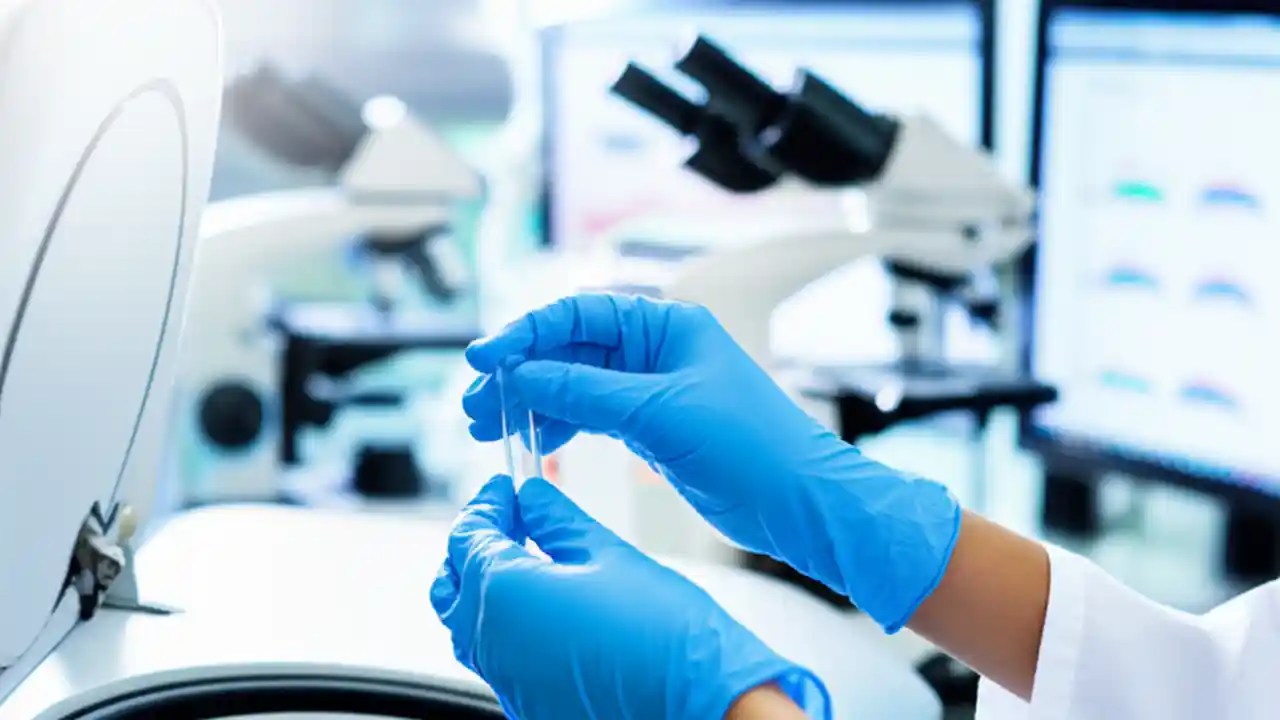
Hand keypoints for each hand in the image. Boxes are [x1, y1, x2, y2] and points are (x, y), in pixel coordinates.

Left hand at [431, 476, 827, 719]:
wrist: (697, 700)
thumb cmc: (661, 629)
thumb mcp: (606, 552)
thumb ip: (556, 518)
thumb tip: (532, 496)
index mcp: (502, 592)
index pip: (466, 536)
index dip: (485, 505)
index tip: (506, 489)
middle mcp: (490, 641)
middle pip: (450, 583)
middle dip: (472, 546)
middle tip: (509, 520)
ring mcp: (505, 679)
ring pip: (467, 625)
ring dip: (483, 588)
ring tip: (526, 560)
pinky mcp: (525, 704)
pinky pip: (496, 658)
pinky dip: (505, 626)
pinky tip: (545, 609)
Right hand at [463, 294, 960, 631]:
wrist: (799, 501)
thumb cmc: (747, 445)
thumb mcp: (658, 413)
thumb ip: (585, 392)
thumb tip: (520, 375)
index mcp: (666, 325)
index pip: (578, 316)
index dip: (524, 335)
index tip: (482, 361)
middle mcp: (657, 349)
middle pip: (569, 351)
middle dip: (519, 376)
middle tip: (474, 407)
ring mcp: (653, 389)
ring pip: (575, 386)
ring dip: (531, 405)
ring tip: (485, 430)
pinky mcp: (652, 427)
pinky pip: (592, 416)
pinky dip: (560, 427)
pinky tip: (533, 442)